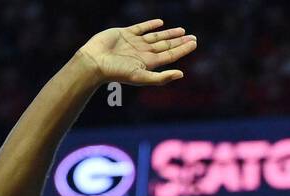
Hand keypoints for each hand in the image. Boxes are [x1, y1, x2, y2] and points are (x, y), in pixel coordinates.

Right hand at [77, 18, 196, 85]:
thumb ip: (160, 78)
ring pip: (156, 37)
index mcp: (148, 63)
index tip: (195, 43)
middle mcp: (143, 53)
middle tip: (193, 37)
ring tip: (182, 31)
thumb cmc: (116, 72)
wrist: (94, 62)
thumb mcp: (140, 77)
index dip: (183, 49)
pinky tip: (159, 23)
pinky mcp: (124, 34)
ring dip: (169, 34)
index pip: (170, 55)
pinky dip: (150, 25)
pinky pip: (140, 28)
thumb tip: (181, 74)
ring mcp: (134, 43)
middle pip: (166, 46)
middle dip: (179, 42)